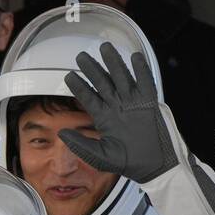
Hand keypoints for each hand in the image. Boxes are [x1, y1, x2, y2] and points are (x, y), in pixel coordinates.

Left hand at [59, 42, 180, 184]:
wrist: (153, 166)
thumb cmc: (127, 162)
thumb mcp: (98, 156)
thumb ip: (79, 144)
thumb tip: (61, 133)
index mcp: (105, 119)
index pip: (89, 98)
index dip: (79, 87)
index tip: (68, 76)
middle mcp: (118, 108)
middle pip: (103, 83)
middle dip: (92, 69)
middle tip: (81, 56)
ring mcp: (134, 103)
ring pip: (122, 78)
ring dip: (114, 63)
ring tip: (105, 48)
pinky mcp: (150, 103)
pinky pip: (145, 83)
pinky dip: (141, 70)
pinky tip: (135, 57)